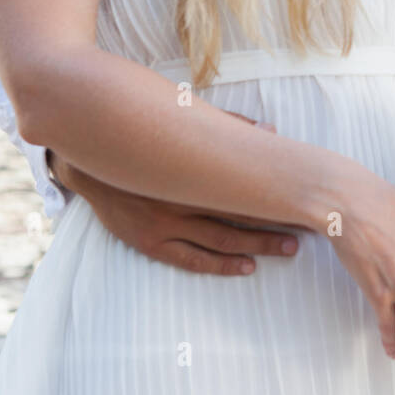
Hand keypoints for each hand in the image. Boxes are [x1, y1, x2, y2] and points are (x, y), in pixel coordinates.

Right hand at [46, 112, 300, 274]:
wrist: (90, 163)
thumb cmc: (142, 141)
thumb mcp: (180, 128)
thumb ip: (226, 127)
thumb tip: (270, 131)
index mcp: (189, 169)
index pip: (241, 184)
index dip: (273, 194)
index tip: (302, 198)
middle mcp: (178, 198)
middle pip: (236, 214)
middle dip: (273, 223)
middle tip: (305, 230)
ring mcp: (163, 223)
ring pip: (219, 240)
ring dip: (256, 245)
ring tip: (287, 248)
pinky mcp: (149, 241)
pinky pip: (190, 259)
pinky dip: (220, 265)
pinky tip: (246, 267)